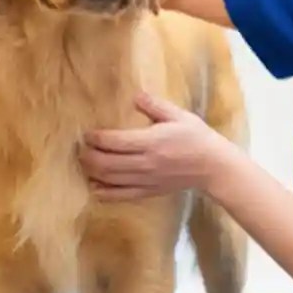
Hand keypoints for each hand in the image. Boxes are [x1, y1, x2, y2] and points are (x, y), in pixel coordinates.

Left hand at [79, 91, 239, 200]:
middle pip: (106, 164)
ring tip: (83, 163)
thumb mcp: (179, 116)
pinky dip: (103, 193)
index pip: (114, 142)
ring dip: (92, 172)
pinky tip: (94, 186)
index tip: (86, 134)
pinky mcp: (148, 192)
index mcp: (151, 142)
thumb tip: (135, 95)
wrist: (213, 167)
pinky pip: (120, 196)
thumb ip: (155, 105)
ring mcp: (145, 180)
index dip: (95, 138)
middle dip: (88, 156)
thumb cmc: (197, 138)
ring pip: (109, 180)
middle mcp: (145, 163)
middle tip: (80, 149)